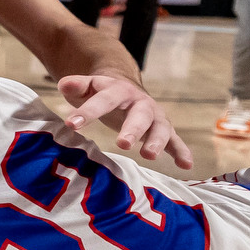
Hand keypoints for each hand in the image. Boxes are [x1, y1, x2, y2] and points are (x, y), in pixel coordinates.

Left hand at [58, 74, 192, 168]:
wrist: (124, 89)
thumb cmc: (99, 93)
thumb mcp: (87, 87)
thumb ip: (77, 85)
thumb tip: (63, 84)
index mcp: (118, 90)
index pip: (103, 100)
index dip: (88, 112)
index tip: (71, 124)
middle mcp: (140, 103)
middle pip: (139, 115)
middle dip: (132, 129)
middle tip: (122, 144)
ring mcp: (154, 116)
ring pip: (160, 128)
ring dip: (157, 142)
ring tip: (149, 156)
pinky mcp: (164, 129)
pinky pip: (176, 141)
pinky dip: (182, 151)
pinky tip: (186, 165)